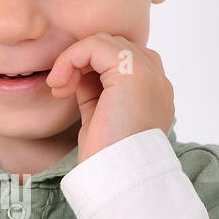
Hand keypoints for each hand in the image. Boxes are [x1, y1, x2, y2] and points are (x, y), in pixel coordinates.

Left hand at [44, 32, 173, 164]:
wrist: (116, 177)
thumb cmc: (106, 156)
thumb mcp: (99, 115)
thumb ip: (95, 88)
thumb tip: (79, 68)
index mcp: (154, 92)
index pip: (121, 59)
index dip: (91, 67)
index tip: (69, 91)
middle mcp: (157, 80)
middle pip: (113, 46)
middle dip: (81, 62)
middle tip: (61, 89)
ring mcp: (149, 74)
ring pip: (103, 41)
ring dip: (73, 59)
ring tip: (60, 88)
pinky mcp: (132, 72)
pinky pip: (94, 45)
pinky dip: (71, 58)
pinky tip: (61, 84)